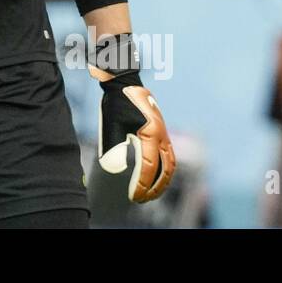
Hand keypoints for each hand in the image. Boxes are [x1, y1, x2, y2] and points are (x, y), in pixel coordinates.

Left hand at [90, 69, 175, 202]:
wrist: (124, 83)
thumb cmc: (115, 104)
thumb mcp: (111, 125)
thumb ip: (113, 147)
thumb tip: (115, 169)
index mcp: (149, 134)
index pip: (148, 168)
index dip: (142, 185)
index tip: (134, 196)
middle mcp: (161, 135)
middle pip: (165, 170)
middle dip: (155, 188)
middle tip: (142, 199)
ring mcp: (164, 132)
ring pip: (170, 163)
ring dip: (163, 180)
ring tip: (151, 193)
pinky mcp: (162, 130)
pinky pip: (169, 154)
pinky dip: (165, 169)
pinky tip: (156, 176)